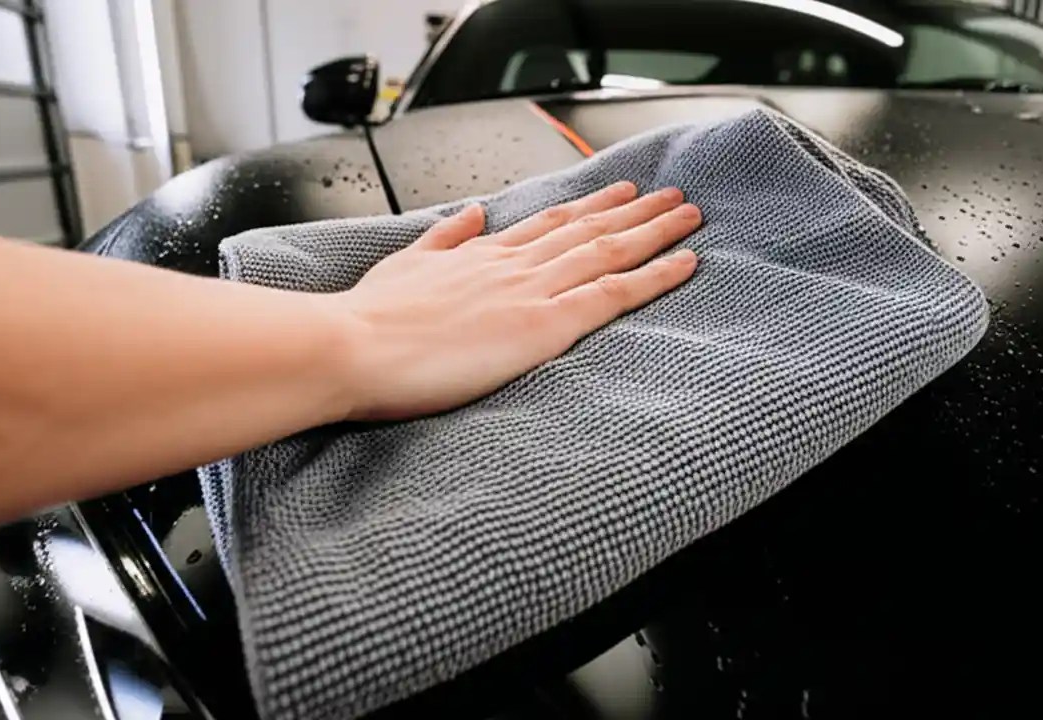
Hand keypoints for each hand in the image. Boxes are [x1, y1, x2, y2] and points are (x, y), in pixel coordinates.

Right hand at [333, 182, 701, 420]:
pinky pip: (614, 294)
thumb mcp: (403, 265)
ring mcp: (532, 291)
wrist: (354, 346)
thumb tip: (470, 212)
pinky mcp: (544, 326)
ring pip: (609, 250)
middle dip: (635, 211)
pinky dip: (655, 275)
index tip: (619, 192)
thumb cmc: (369, 320)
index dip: (589, 206)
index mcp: (480, 255)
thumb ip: (443, 239)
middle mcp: (513, 264)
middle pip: (588, 228)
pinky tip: (685, 263)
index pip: (549, 224)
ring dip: (654, 231)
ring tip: (688, 215)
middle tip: (672, 196)